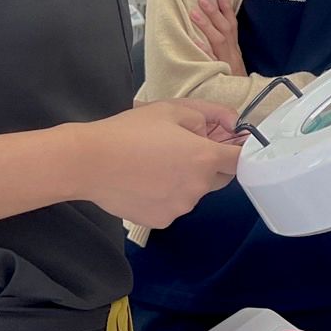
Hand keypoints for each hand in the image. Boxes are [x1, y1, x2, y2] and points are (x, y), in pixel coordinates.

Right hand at [75, 100, 244, 227]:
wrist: (89, 162)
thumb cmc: (130, 130)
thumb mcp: (171, 109)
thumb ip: (208, 114)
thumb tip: (230, 123)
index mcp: (204, 158)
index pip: (241, 160)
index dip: (240, 152)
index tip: (232, 147)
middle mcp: (198, 187)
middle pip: (218, 177)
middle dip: (209, 164)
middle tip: (181, 150)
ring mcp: (180, 207)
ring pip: (193, 193)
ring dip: (185, 181)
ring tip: (153, 166)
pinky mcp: (162, 221)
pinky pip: (173, 206)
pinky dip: (165, 196)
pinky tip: (143, 182)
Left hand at [190, 0, 245, 74]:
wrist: (243, 99)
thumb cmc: (235, 80)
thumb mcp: (234, 60)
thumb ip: (225, 47)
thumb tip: (211, 33)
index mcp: (235, 48)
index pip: (232, 24)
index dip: (227, 8)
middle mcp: (232, 52)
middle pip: (225, 28)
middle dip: (214, 12)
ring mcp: (227, 61)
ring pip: (218, 39)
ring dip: (206, 25)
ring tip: (194, 13)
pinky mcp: (221, 71)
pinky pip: (212, 59)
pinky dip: (204, 49)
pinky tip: (195, 41)